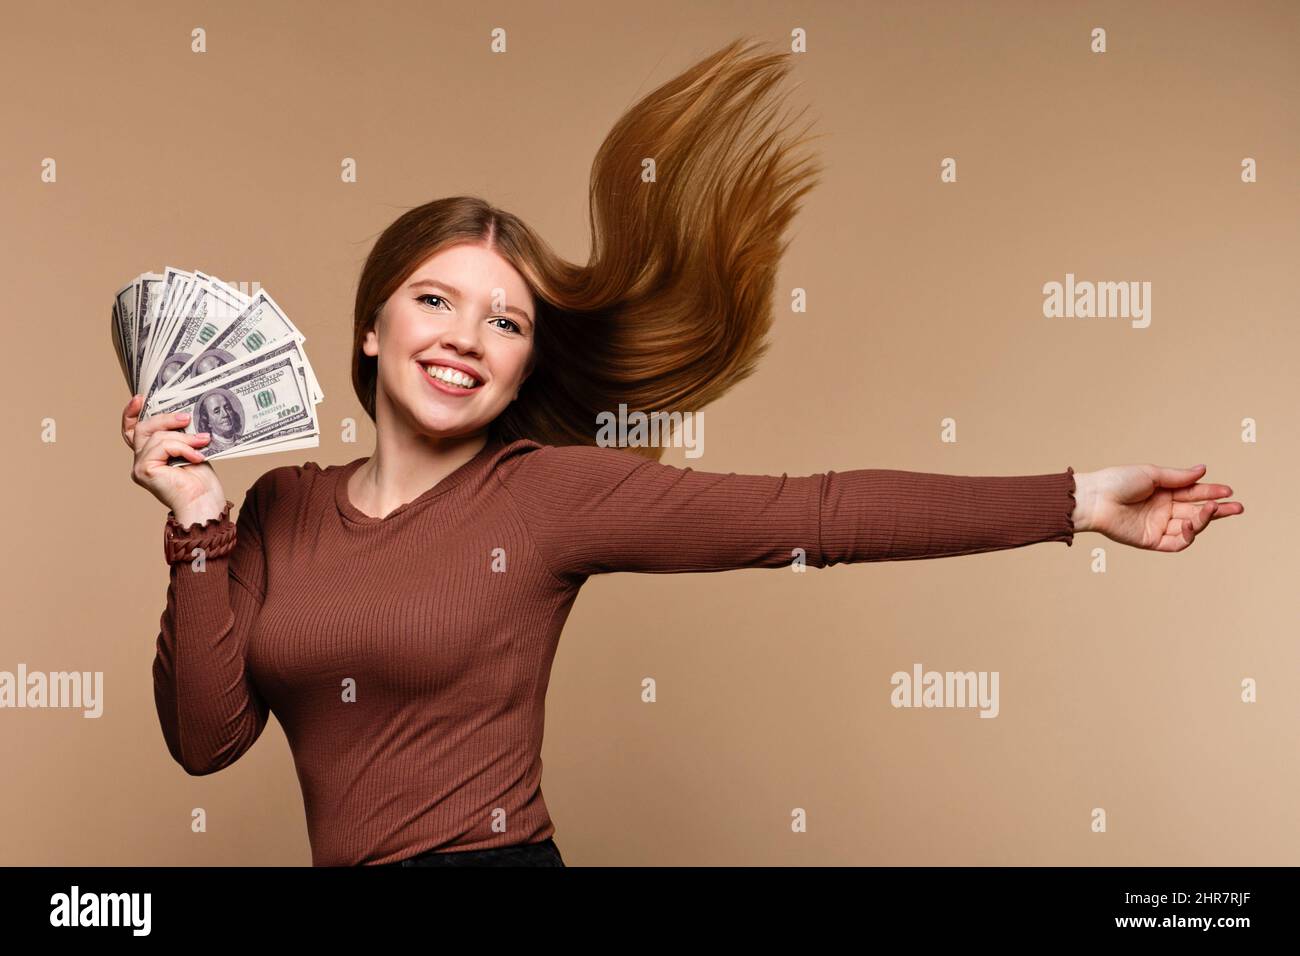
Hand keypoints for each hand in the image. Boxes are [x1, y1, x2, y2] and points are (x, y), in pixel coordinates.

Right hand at [122, 394, 226, 524]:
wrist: (204, 503)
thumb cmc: (201, 482)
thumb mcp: (190, 450)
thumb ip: (179, 435)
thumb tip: (183, 415)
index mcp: (149, 455)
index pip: (132, 431)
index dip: (131, 413)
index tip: (141, 398)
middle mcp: (140, 461)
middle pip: (143, 428)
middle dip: (166, 420)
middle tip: (186, 418)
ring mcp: (139, 466)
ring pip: (157, 437)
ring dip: (184, 438)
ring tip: (202, 442)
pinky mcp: (144, 471)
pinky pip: (162, 447)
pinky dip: (182, 448)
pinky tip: (197, 457)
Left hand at [1072, 464, 1242, 551]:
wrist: (1095, 498)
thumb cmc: (1117, 481)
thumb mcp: (1152, 474)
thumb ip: (1178, 477)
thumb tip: (1203, 470)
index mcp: (1163, 492)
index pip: (1193, 493)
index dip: (1211, 492)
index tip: (1228, 490)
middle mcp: (1162, 509)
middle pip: (1196, 511)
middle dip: (1217, 509)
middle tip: (1237, 507)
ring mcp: (1157, 526)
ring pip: (1189, 526)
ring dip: (1204, 519)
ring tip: (1212, 509)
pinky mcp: (1150, 541)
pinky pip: (1176, 543)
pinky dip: (1188, 536)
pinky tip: (1192, 524)